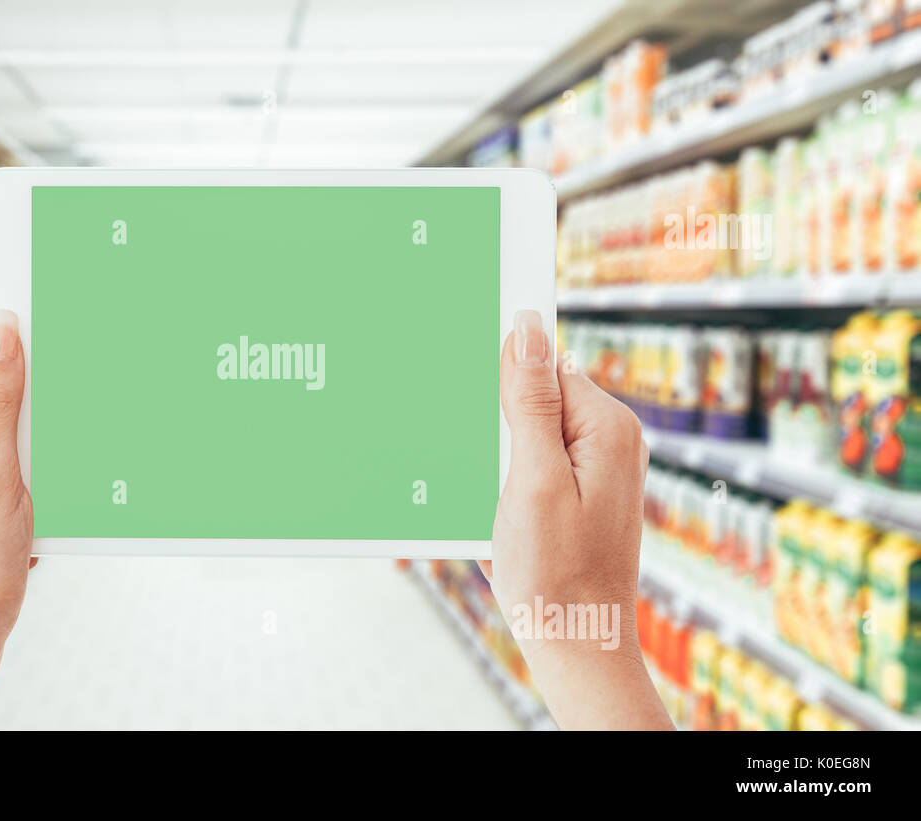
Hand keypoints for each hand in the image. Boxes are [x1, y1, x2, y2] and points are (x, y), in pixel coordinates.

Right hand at [480, 310, 671, 729]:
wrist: (575, 645)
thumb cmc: (556, 574)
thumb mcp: (533, 479)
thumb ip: (529, 401)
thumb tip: (527, 328)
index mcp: (609, 427)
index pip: (544, 365)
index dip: (502, 382)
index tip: (483, 421)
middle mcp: (612, 441)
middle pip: (536, 397)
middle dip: (499, 428)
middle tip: (493, 479)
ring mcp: (599, 468)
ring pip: (528, 434)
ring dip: (500, 461)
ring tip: (502, 507)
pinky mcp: (581, 493)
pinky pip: (533, 464)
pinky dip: (508, 483)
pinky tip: (505, 518)